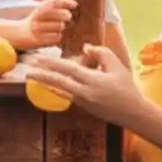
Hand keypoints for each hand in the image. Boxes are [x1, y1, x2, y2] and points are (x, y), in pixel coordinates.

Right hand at [21, 0, 76, 47]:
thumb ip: (56, 4)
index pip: (54, 1)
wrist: (20, 34)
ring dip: (62, 28)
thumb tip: (74, 4)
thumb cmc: (38, 20)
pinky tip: (54, 36)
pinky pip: (56, 38)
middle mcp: (37, 17)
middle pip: (58, 14)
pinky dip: (58, 37)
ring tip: (58, 28)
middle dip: (66, 15)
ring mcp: (37, 29)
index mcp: (39, 8)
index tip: (75, 5)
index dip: (66, 2)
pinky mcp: (39, 40)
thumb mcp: (42, 9)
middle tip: (68, 17)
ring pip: (59, 26)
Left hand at [25, 44, 143, 125]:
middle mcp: (84, 92)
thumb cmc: (127, 87)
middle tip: (28, 69)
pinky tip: (47, 87)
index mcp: (93, 80)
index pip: (68, 69)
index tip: (39, 58)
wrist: (134, 113)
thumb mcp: (117, 66)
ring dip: (45, 83)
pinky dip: (55, 90)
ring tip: (31, 77)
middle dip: (42, 74)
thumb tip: (85, 48)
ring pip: (59, 90)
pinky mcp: (83, 107)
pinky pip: (65, 96)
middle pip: (58, 82)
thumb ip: (101, 54)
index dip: (52, 63)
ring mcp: (82, 101)